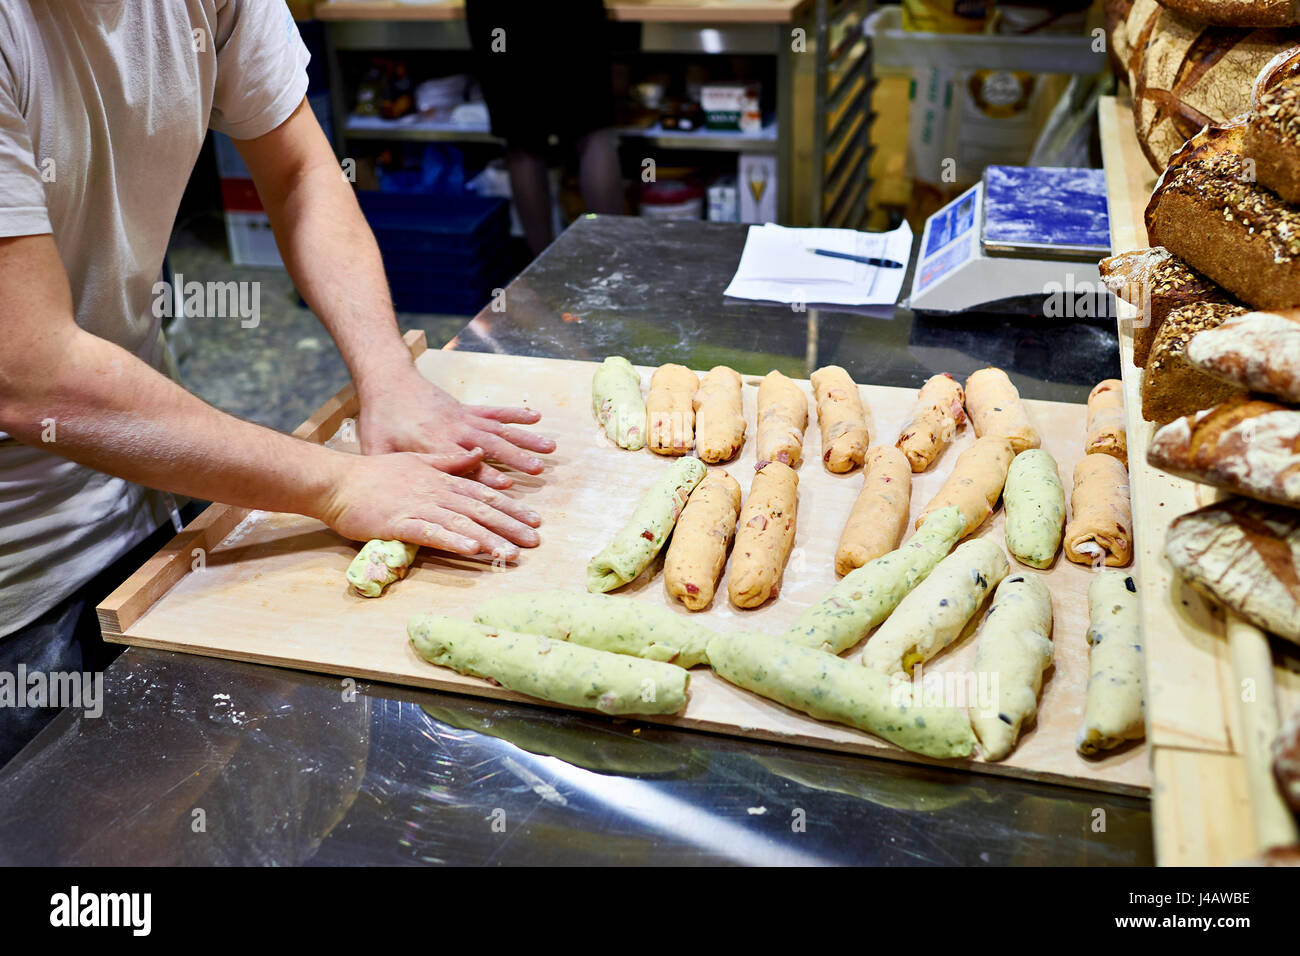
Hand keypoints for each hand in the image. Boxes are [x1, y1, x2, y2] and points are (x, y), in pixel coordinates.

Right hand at [319, 451, 542, 559]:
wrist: (337, 481)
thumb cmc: (374, 474)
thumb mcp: (416, 460)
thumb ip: (449, 460)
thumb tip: (477, 454)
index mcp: (441, 479)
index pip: (484, 493)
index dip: (511, 507)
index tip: (534, 519)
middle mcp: (436, 491)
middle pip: (480, 509)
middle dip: (510, 525)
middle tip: (535, 540)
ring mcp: (419, 506)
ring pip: (462, 522)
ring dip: (490, 538)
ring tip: (513, 552)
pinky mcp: (400, 522)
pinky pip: (432, 532)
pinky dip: (454, 540)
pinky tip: (473, 550)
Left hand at [358, 369, 555, 489]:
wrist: (387, 381)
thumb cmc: (380, 420)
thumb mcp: (377, 448)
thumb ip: (392, 470)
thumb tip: (395, 497)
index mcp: (433, 444)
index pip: (463, 463)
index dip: (484, 474)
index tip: (506, 485)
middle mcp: (454, 431)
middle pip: (490, 446)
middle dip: (516, 458)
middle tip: (538, 469)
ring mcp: (463, 419)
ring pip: (499, 430)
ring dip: (526, 438)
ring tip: (550, 448)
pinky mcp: (467, 409)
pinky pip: (495, 412)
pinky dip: (516, 414)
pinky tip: (537, 418)